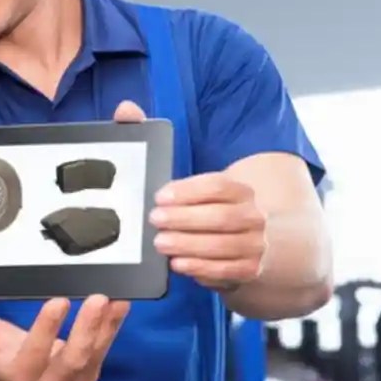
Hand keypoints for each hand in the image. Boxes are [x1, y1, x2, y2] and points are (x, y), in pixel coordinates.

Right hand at [0, 296, 129, 380]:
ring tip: (116, 299)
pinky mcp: (88, 377)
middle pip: (74, 357)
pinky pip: (103, 351)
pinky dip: (112, 328)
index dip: (47, 328)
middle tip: (98, 298)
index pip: (36, 351)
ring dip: (106, 326)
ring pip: (94, 354)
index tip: (59, 301)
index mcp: (20, 375)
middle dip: (87, 328)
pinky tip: (120, 307)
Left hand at [111, 100, 266, 292]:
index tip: (159, 195)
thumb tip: (126, 109)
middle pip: (221, 217)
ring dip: (189, 245)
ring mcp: (254, 244)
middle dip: (185, 219)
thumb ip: (154, 142)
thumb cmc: (206, 208)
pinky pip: (226, 271)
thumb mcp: (188, 180)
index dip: (188, 191)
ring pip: (223, 245)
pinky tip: (179, 264)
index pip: (218, 185)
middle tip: (154, 221)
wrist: (250, 243)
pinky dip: (202, 269)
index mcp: (238, 188)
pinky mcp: (248, 270)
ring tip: (160, 243)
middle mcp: (252, 215)